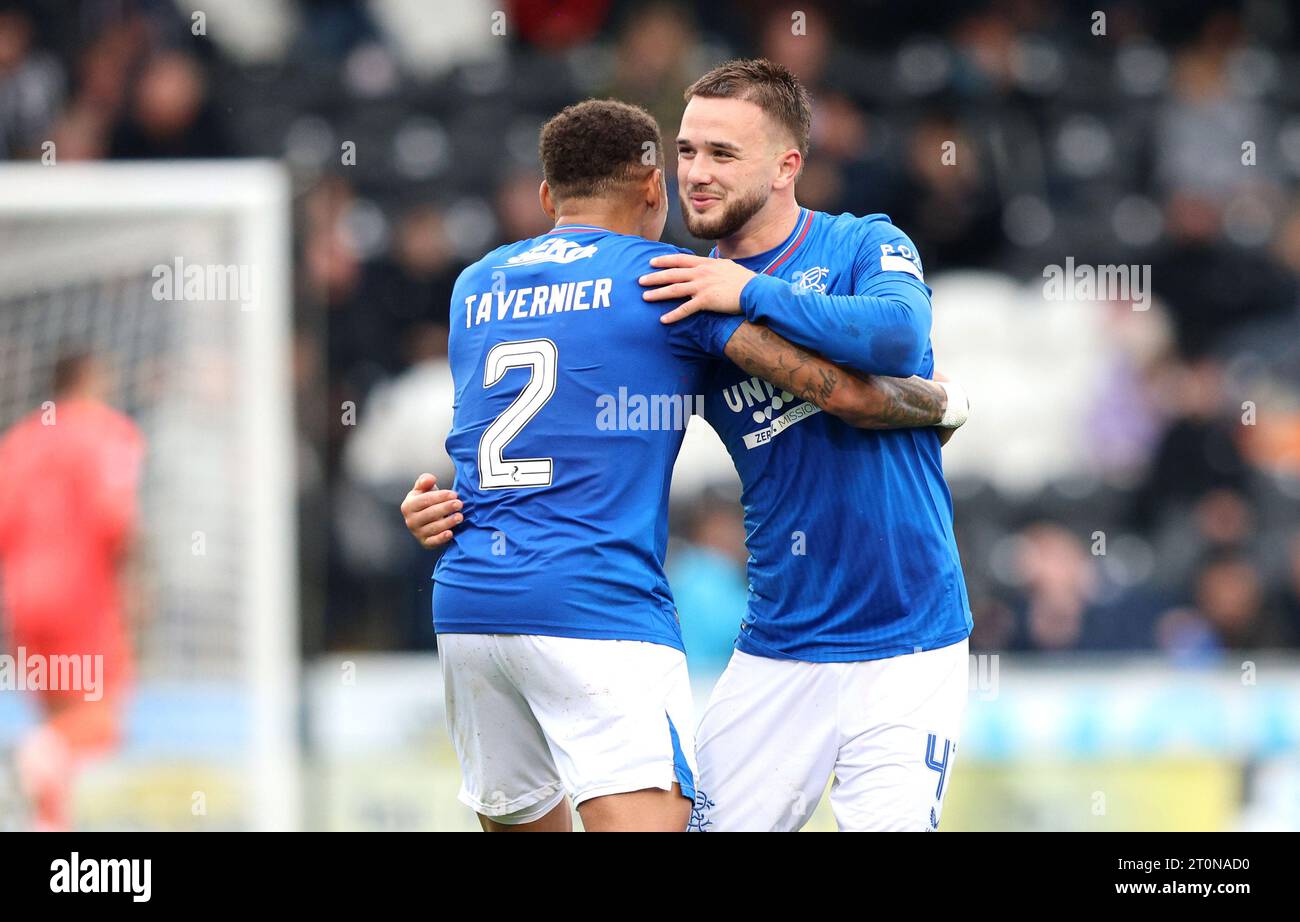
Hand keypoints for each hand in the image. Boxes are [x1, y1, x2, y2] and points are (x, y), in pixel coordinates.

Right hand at [401, 473, 462, 548]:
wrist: (428, 518)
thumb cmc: (427, 501)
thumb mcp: (424, 489)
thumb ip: (425, 481)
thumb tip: (430, 479)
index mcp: (408, 506)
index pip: (425, 500)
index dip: (440, 497)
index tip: (454, 494)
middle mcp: (410, 520)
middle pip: (430, 514)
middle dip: (446, 508)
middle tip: (459, 504)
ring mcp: (417, 533)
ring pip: (433, 527)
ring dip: (447, 522)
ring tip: (460, 517)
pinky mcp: (426, 543)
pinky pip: (433, 541)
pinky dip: (441, 538)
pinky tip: (450, 533)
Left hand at [639, 253, 755, 322]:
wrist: (754, 290)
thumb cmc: (744, 280)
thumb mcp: (727, 266)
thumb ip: (714, 266)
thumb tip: (709, 264)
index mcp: (706, 264)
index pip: (680, 260)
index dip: (664, 260)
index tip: (652, 262)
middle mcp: (701, 273)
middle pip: (672, 274)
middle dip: (654, 277)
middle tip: (640, 280)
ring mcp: (702, 287)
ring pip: (674, 289)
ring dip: (658, 293)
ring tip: (645, 297)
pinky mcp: (706, 301)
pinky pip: (685, 309)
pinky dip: (673, 315)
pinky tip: (663, 319)